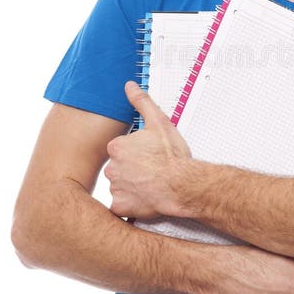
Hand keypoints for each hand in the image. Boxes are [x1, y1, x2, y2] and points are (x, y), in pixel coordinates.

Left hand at [104, 81, 190, 220]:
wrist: (182, 184)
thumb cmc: (172, 156)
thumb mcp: (159, 122)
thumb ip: (142, 102)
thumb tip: (129, 86)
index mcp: (117, 147)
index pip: (121, 150)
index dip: (137, 153)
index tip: (149, 156)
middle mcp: (111, 168)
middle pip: (119, 168)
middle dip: (133, 171)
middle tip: (152, 172)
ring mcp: (115, 188)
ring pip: (120, 187)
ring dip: (132, 187)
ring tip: (151, 186)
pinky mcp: (120, 207)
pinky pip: (120, 206)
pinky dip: (130, 204)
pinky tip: (145, 199)